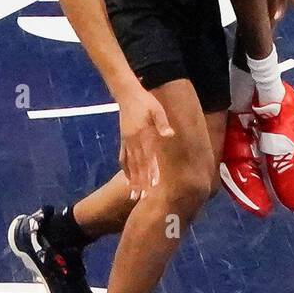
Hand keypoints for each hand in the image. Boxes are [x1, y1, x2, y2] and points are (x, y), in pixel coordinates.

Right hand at [116, 81, 173, 198]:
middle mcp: (132, 141)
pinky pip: (123, 158)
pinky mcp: (123, 140)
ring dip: (133, 180)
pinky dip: (125, 170)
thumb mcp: (157, 109)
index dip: (150, 172)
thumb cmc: (146, 101)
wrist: (127, 94)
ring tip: (134, 195)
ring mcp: (126, 142)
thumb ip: (162, 123)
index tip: (153, 186)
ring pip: (130, 164)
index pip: (147, 157)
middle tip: (142, 198)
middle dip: (141, 182)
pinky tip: (127, 179)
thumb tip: (170, 135)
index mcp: (142, 134)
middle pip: (138, 165)